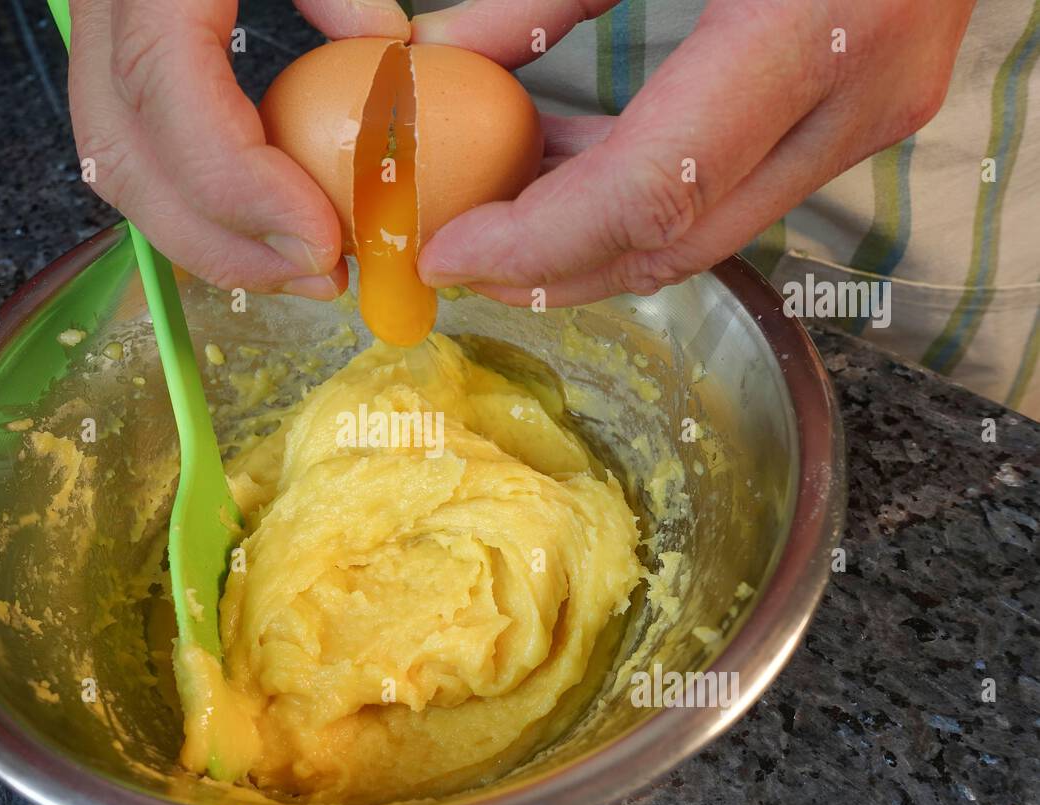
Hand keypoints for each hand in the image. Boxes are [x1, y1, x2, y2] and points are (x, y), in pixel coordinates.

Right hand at [67, 0, 409, 298]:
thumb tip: (387, 43)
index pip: (170, 92)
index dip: (240, 186)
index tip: (321, 240)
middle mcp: (103, 7)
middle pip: (127, 158)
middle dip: (223, 242)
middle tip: (321, 275)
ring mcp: (97, 38)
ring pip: (119, 171)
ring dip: (211, 240)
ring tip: (300, 266)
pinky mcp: (116, 62)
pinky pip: (136, 155)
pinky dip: (198, 208)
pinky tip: (265, 228)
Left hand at [412, 0, 974, 305]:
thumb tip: (441, 53)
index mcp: (815, 22)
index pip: (653, 193)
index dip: (539, 243)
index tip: (449, 254)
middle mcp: (860, 95)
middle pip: (679, 244)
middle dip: (554, 269)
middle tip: (458, 258)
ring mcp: (874, 115)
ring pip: (708, 233)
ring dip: (595, 235)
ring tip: (498, 209)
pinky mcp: (867, 115)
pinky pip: (737, 190)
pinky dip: (646, 195)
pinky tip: (572, 165)